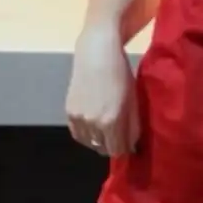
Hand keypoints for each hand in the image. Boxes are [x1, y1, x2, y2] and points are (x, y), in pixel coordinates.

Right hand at [66, 26, 138, 156]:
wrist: (96, 52)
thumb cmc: (121, 73)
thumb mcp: (133, 101)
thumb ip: (133, 127)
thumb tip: (132, 146)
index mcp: (111, 121)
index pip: (117, 150)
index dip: (124, 149)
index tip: (129, 144)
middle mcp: (93, 123)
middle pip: (103, 148)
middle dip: (112, 145)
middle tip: (118, 136)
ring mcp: (79, 118)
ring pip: (89, 143)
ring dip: (98, 141)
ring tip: (106, 130)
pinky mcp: (69, 112)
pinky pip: (77, 133)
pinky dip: (86, 134)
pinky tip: (93, 126)